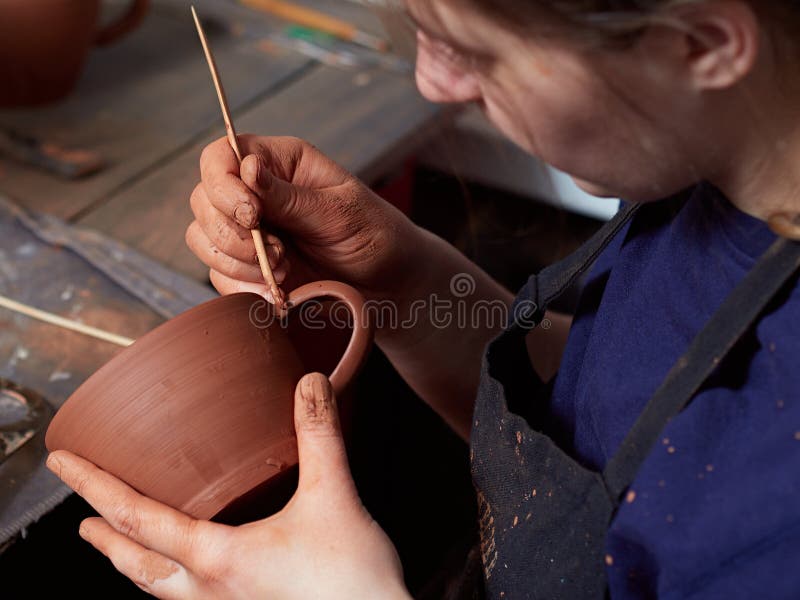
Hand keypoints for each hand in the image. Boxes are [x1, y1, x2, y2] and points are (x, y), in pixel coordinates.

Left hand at [47, 373, 409, 599]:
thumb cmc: (352, 581)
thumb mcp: (335, 496)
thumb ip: (320, 435)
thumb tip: (310, 384)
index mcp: (217, 557)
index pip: (135, 518)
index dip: (93, 487)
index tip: (61, 463)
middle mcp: (210, 590)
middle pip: (136, 564)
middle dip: (103, 537)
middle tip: (80, 520)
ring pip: (160, 589)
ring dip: (132, 563)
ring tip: (119, 547)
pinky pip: (190, 598)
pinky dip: (171, 579)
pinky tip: (191, 573)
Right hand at [186, 135, 420, 300]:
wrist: (388, 285)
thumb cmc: (374, 236)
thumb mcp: (342, 212)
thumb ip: (292, 197)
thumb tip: (246, 168)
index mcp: (279, 164)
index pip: (222, 157)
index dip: (223, 185)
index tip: (252, 214)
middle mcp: (255, 194)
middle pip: (203, 200)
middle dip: (233, 233)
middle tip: (278, 253)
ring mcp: (247, 233)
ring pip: (202, 239)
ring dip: (236, 262)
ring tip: (284, 271)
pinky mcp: (247, 270)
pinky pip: (219, 277)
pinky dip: (243, 288)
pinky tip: (278, 293)